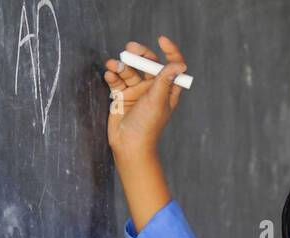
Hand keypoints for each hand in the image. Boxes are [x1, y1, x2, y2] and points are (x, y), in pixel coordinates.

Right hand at [103, 35, 187, 159]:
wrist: (128, 145)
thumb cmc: (147, 126)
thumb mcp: (157, 100)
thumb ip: (165, 80)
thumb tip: (180, 64)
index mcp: (167, 89)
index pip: (172, 66)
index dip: (170, 52)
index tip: (161, 40)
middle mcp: (152, 89)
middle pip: (148, 64)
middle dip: (139, 55)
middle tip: (129, 49)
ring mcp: (136, 92)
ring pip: (129, 71)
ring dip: (120, 66)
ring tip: (112, 65)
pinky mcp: (122, 96)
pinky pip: (117, 81)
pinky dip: (112, 76)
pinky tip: (109, 75)